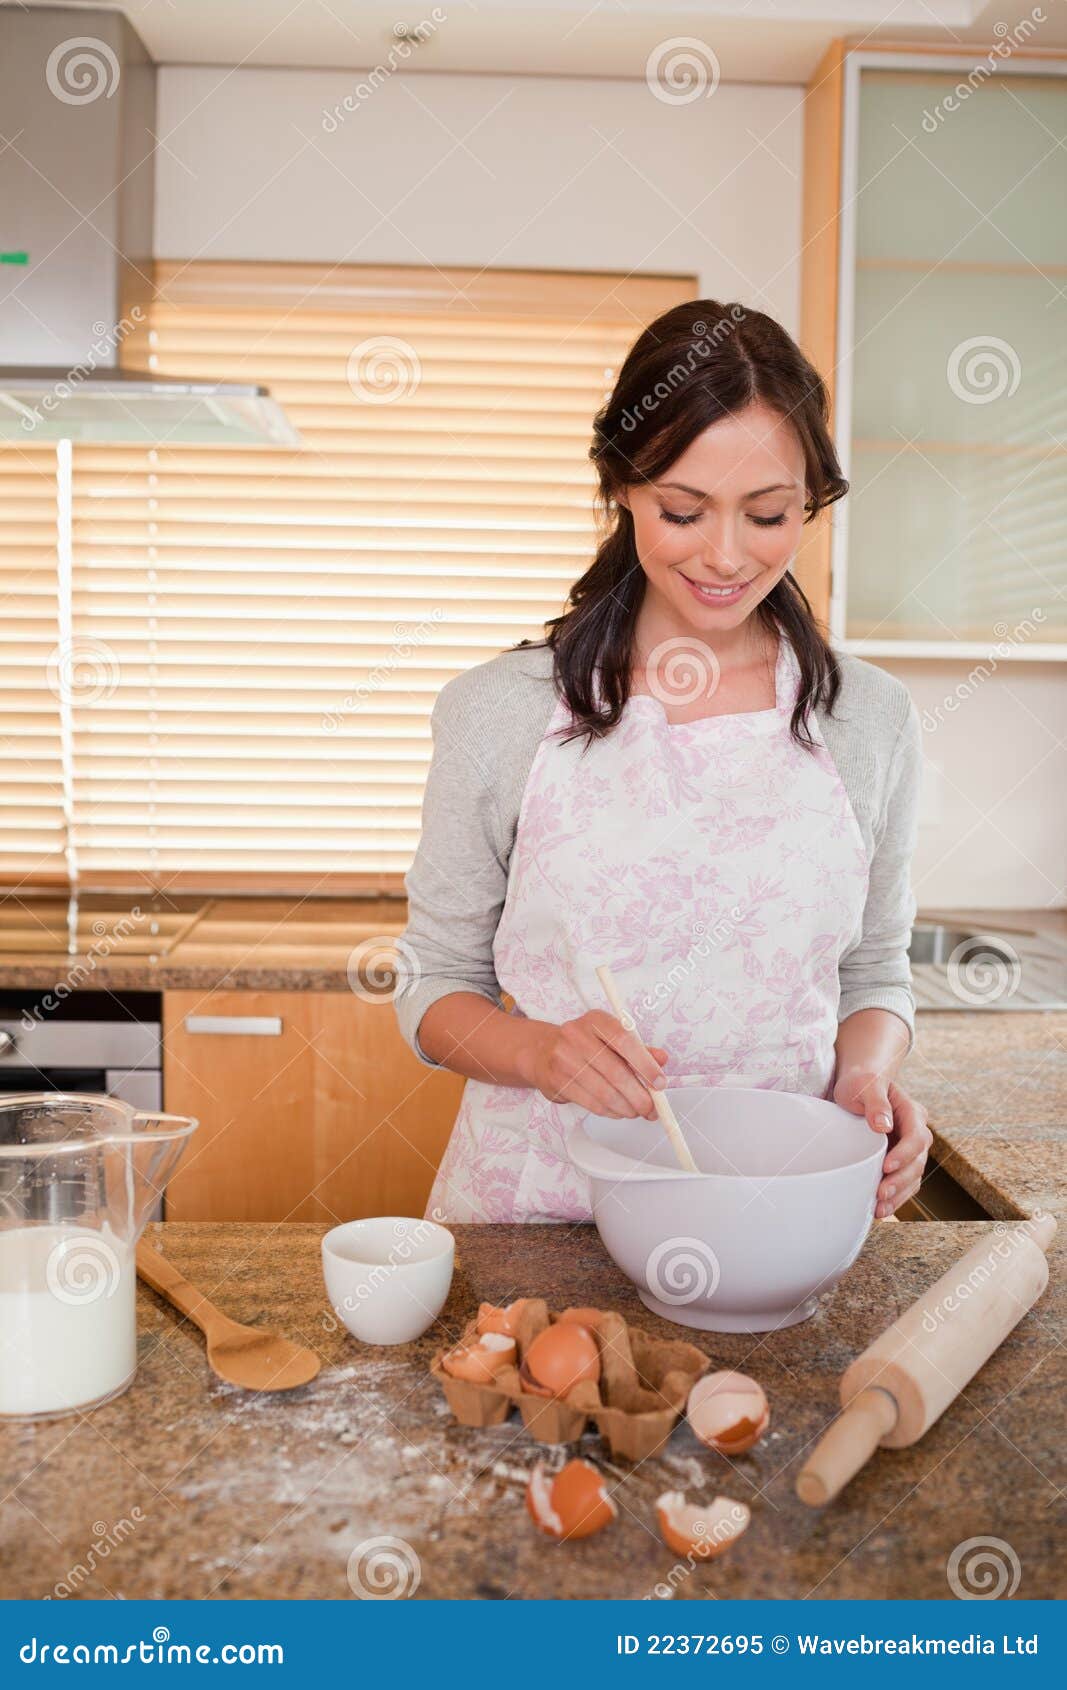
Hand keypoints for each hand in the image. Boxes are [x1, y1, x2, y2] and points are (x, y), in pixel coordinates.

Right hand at [525, 1011, 668, 1120]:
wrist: (541, 1051)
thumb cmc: (583, 1044)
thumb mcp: (610, 1038)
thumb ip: (638, 1048)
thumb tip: (662, 1059)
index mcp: (595, 1020)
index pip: (624, 1040)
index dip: (645, 1064)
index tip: (660, 1083)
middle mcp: (576, 1035)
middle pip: (616, 1072)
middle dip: (639, 1095)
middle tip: (652, 1107)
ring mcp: (563, 1059)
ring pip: (605, 1092)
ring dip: (626, 1107)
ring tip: (637, 1111)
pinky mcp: (556, 1082)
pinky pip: (592, 1103)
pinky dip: (611, 1111)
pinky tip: (618, 1110)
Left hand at [832, 1069, 931, 1217]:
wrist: (858, 1087)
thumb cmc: (862, 1082)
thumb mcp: (865, 1085)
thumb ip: (876, 1102)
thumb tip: (883, 1125)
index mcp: (912, 1113)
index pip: (917, 1137)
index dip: (905, 1154)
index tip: (886, 1166)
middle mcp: (916, 1133)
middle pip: (917, 1162)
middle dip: (901, 1180)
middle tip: (881, 1193)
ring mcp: (909, 1149)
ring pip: (913, 1177)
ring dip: (898, 1194)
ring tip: (879, 1209)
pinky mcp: (899, 1161)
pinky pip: (903, 1183)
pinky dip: (894, 1197)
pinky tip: (880, 1209)